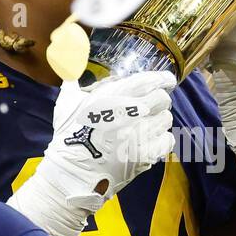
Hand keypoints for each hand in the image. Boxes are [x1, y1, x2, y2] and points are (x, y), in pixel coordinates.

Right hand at [42, 71, 175, 200]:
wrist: (72, 173)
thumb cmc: (69, 137)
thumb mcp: (68, 104)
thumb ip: (74, 81)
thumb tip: (68, 61)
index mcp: (113, 98)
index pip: (148, 81)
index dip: (162, 78)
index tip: (167, 79)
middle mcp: (130, 115)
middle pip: (162, 99)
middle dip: (159, 100)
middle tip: (153, 104)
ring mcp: (140, 136)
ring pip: (166, 119)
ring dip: (159, 120)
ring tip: (148, 124)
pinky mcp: (145, 156)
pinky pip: (167, 141)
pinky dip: (162, 139)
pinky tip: (151, 140)